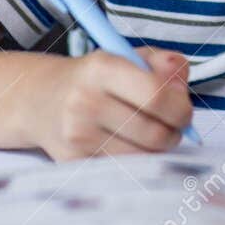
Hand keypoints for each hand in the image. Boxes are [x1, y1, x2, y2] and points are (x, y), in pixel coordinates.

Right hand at [21, 48, 194, 159]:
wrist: (41, 99)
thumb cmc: (97, 78)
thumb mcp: (128, 56)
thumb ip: (165, 64)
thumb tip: (183, 87)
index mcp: (102, 68)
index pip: (157, 95)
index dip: (181, 107)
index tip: (183, 109)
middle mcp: (85, 102)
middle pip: (155, 133)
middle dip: (175, 133)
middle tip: (173, 127)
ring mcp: (77, 136)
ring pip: (143, 157)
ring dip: (157, 150)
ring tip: (151, 134)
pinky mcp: (73, 162)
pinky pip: (124, 169)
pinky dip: (136, 160)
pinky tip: (128, 144)